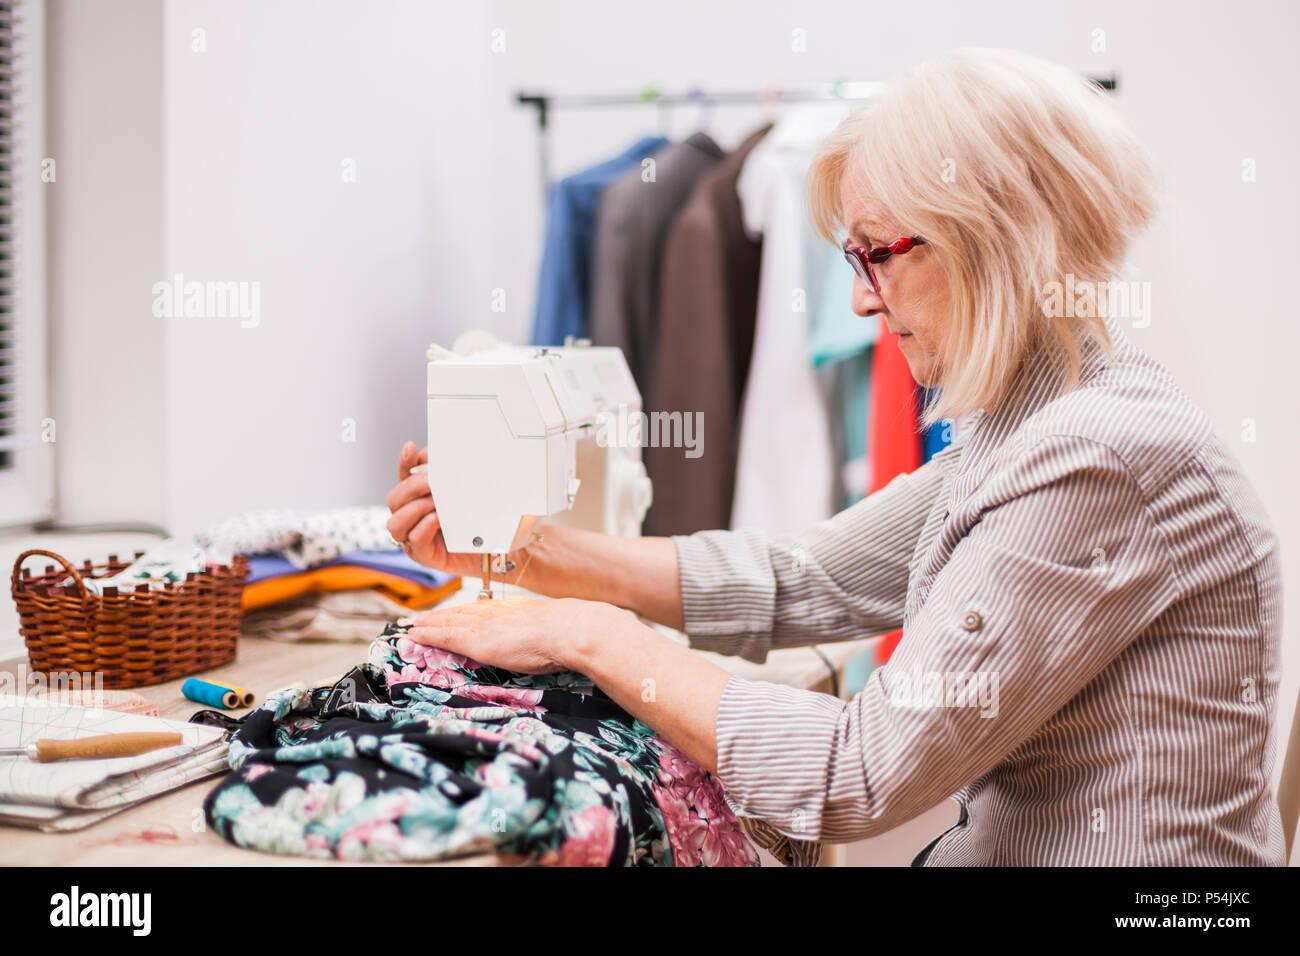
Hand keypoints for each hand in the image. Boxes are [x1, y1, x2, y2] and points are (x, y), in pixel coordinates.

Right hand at [385, 441, 486, 577]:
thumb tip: (431, 455)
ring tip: (435, 503)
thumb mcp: (468, 493)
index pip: (405, 478)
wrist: (502, 549)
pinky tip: (437, 518)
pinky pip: (414, 540)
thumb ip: (449, 476)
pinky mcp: (426, 556)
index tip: (411, 448)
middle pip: (394, 499)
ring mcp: (416, 539)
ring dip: (414, 509)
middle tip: (431, 482)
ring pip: (396, 523)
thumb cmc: (483, 521)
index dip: (405, 463)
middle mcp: (412, 519)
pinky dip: (423, 527)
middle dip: (410, 487)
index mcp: (420, 499)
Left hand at [405, 596, 618, 674]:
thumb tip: (540, 639)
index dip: (460, 613)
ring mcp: (484, 625)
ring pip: (447, 623)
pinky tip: (415, 635)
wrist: (569, 630)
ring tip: (411, 626)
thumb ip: (535, 630)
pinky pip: (445, 636)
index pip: (478, 609)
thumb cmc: (567, 632)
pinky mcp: (476, 640)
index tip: (448, 615)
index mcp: (511, 609)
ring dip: (427, 624)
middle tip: (418, 619)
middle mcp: (493, 612)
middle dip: (437, 617)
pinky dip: (428, 634)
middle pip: (458, 613)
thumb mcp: (547, 627)